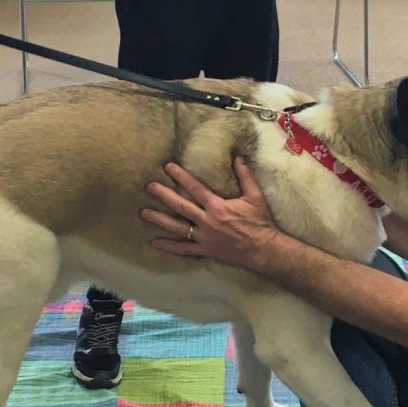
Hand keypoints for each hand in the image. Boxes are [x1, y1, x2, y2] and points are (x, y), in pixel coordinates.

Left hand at [143, 158, 278, 269]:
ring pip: (177, 227)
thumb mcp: (255, 196)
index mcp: (217, 206)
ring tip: (144, 213)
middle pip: (180, 206)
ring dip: (159, 220)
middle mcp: (207, 221)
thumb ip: (245, 176)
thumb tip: (238, 157)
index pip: (195, 188)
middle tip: (149, 187)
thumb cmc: (260, 222)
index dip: (181, 176)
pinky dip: (169, 246)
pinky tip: (155, 242)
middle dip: (163, 195)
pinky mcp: (205, 250)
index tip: (168, 167)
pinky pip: (183, 249)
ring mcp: (203, 237)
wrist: (263, 249)